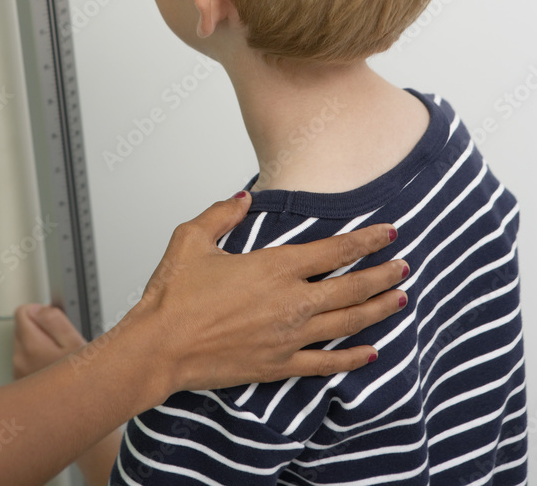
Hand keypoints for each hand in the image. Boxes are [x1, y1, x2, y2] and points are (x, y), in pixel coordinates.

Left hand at [13, 305, 122, 485]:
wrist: (84, 419)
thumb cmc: (85, 387)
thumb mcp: (77, 344)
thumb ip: (54, 319)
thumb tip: (38, 309)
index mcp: (30, 347)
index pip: (22, 313)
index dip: (40, 311)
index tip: (53, 322)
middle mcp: (19, 362)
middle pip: (22, 328)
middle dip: (40, 329)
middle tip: (62, 342)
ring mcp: (19, 375)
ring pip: (25, 346)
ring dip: (40, 345)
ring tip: (62, 358)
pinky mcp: (23, 386)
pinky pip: (28, 363)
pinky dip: (39, 362)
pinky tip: (57, 372)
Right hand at [128, 191, 407, 391]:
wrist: (158, 347)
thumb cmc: (173, 295)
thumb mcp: (192, 238)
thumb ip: (223, 213)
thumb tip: (244, 199)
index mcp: (274, 267)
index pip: (335, 250)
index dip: (367, 240)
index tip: (389, 232)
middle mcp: (290, 303)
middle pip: (351, 287)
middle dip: (382, 275)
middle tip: (404, 266)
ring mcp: (288, 338)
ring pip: (347, 324)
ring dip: (377, 311)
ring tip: (401, 300)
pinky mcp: (278, 366)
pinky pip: (325, 364)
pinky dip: (352, 360)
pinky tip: (371, 354)